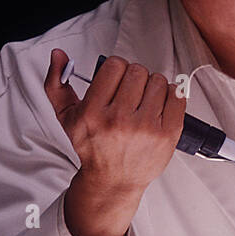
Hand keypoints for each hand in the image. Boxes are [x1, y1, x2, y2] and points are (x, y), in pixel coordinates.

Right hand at [44, 50, 185, 235]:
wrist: (113, 180)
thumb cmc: (92, 146)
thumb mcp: (66, 117)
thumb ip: (57, 84)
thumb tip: (59, 55)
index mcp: (93, 113)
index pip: (114, 66)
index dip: (116, 68)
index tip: (116, 78)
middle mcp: (119, 121)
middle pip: (138, 71)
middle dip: (134, 76)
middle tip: (131, 89)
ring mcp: (145, 128)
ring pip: (158, 81)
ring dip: (152, 85)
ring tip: (144, 98)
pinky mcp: (167, 135)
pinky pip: (177, 97)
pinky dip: (171, 95)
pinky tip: (160, 104)